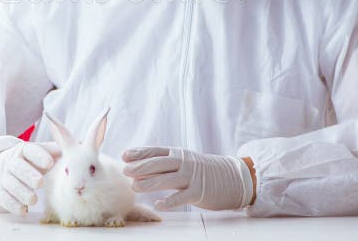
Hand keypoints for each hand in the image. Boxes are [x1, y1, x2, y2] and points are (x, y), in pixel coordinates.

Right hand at [0, 141, 60, 214]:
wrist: (0, 168)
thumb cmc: (28, 161)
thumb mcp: (40, 152)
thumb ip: (55, 151)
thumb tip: (77, 147)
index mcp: (23, 150)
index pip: (30, 150)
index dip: (40, 156)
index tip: (50, 163)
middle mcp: (11, 162)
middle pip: (17, 167)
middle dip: (28, 175)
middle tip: (40, 183)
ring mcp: (3, 177)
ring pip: (10, 184)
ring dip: (22, 193)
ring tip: (33, 200)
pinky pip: (3, 198)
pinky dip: (13, 205)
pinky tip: (23, 209)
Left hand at [122, 146, 253, 210]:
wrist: (232, 177)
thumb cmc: (203, 171)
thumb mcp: (184, 162)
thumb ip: (165, 164)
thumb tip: (139, 167)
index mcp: (179, 154)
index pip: (156, 151)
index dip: (140, 152)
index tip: (124, 155)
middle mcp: (184, 163)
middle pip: (159, 163)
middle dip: (140, 166)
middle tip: (125, 170)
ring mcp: (192, 177)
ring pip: (167, 179)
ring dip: (149, 183)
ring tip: (134, 187)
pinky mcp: (199, 192)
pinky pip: (182, 197)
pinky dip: (169, 201)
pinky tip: (158, 205)